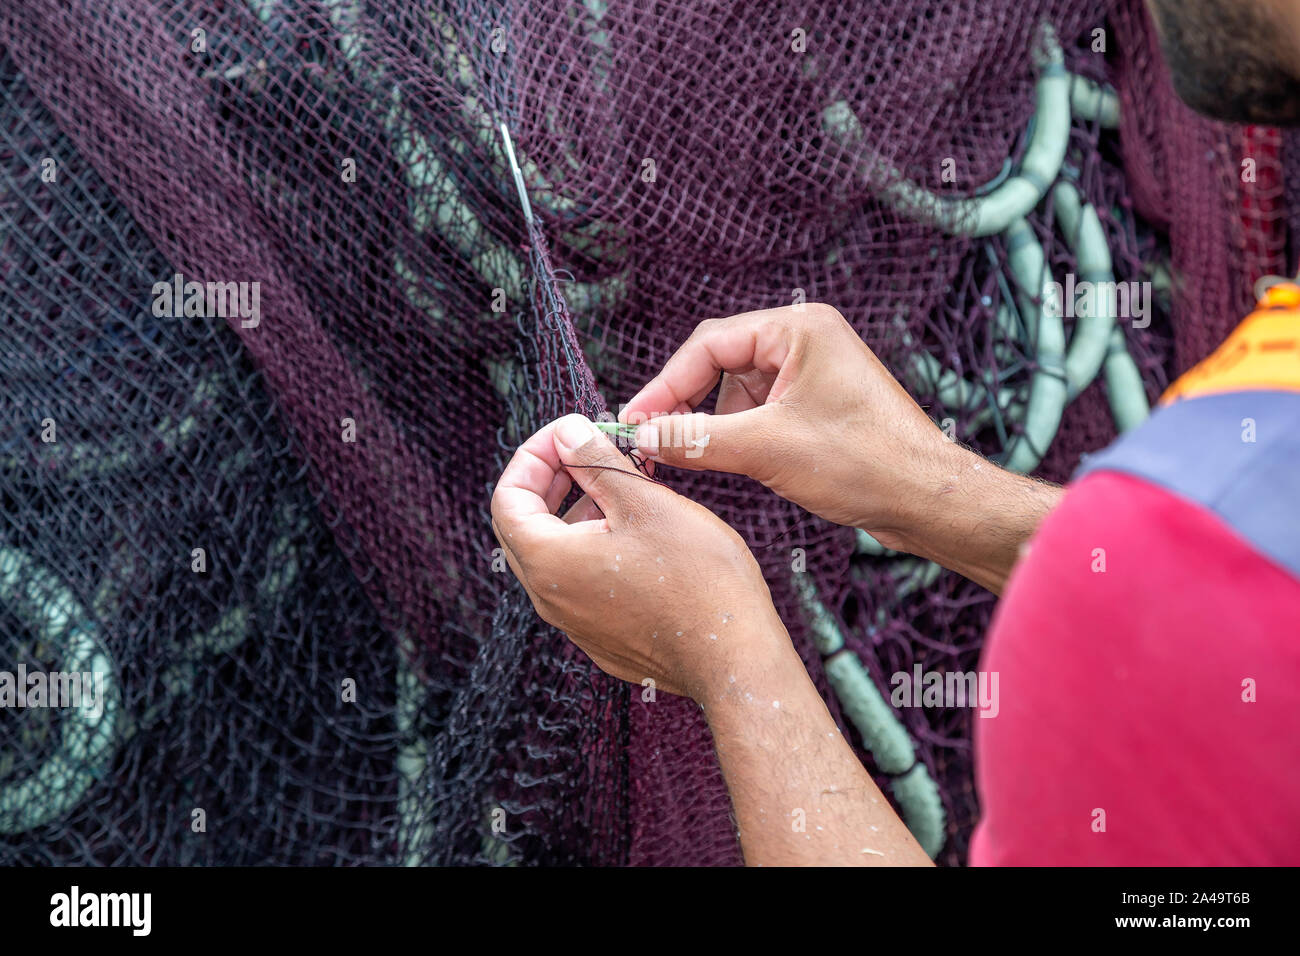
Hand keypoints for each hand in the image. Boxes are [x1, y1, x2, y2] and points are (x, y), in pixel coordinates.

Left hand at [490, 414, 789, 700]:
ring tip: (622, 489)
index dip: (534, 456)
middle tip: (587, 453)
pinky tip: (638, 534)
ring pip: (555, 555)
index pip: (507, 497)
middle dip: (550, 481)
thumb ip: (596, 462)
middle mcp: (550, 599)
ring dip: (576, 514)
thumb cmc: (697, 579)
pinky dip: (593, 548)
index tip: (571, 434)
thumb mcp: (645, 502)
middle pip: (523, 527)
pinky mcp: (602, 638)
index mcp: (549, 562)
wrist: (734, 658)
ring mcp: (575, 624)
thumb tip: (567, 433)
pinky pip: (579, 584)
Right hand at [618, 303, 955, 544]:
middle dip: (687, 403)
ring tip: (696, 456)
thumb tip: (643, 438)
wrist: (927, 499)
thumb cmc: (865, 462)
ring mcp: (814, 372)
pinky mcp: (819, 405)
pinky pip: (761, 411)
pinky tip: (732, 461)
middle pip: (721, 364)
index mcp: (798, 329)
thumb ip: (696, 439)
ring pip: (738, 391)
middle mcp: (806, 340)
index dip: (665, 385)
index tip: (634, 421)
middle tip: (652, 440)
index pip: (709, 344)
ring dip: (713, 424)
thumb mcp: (766, 449)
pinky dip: (739, 434)